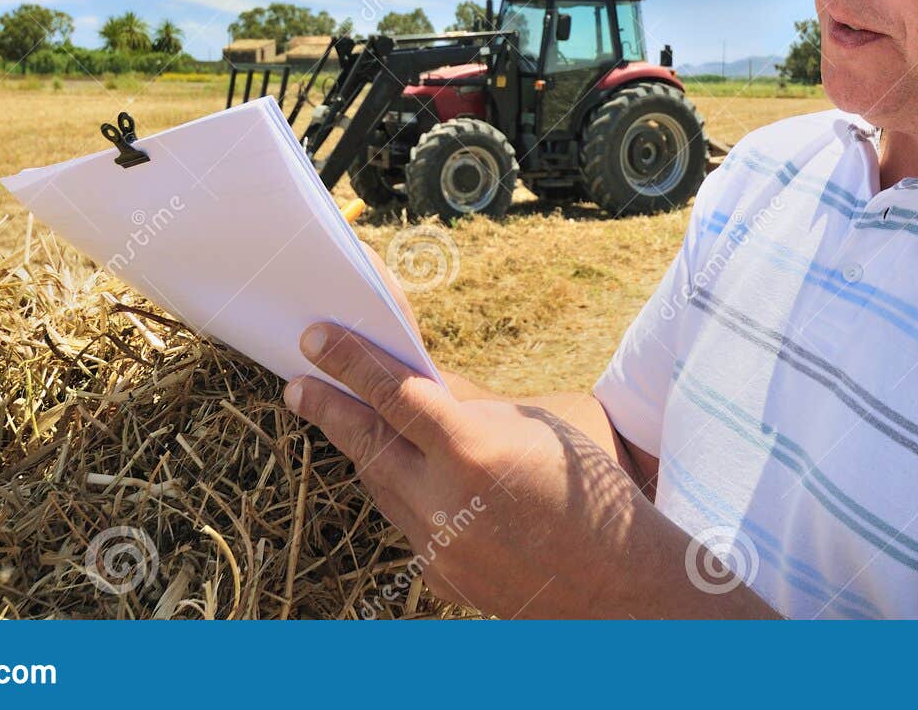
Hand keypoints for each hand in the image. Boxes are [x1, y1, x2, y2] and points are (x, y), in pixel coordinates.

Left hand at [283, 322, 773, 618]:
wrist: (619, 578)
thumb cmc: (586, 486)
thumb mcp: (532, 425)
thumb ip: (467, 407)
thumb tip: (417, 384)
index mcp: (470, 448)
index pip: (392, 393)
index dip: (349, 362)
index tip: (316, 340)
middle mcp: (443, 498)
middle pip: (368, 442)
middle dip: (330, 408)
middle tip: (298, 383)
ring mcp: (437, 543)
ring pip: (381, 486)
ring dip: (362, 451)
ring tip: (338, 419)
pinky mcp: (441, 573)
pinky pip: (407, 524)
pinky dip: (401, 495)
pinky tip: (400, 476)